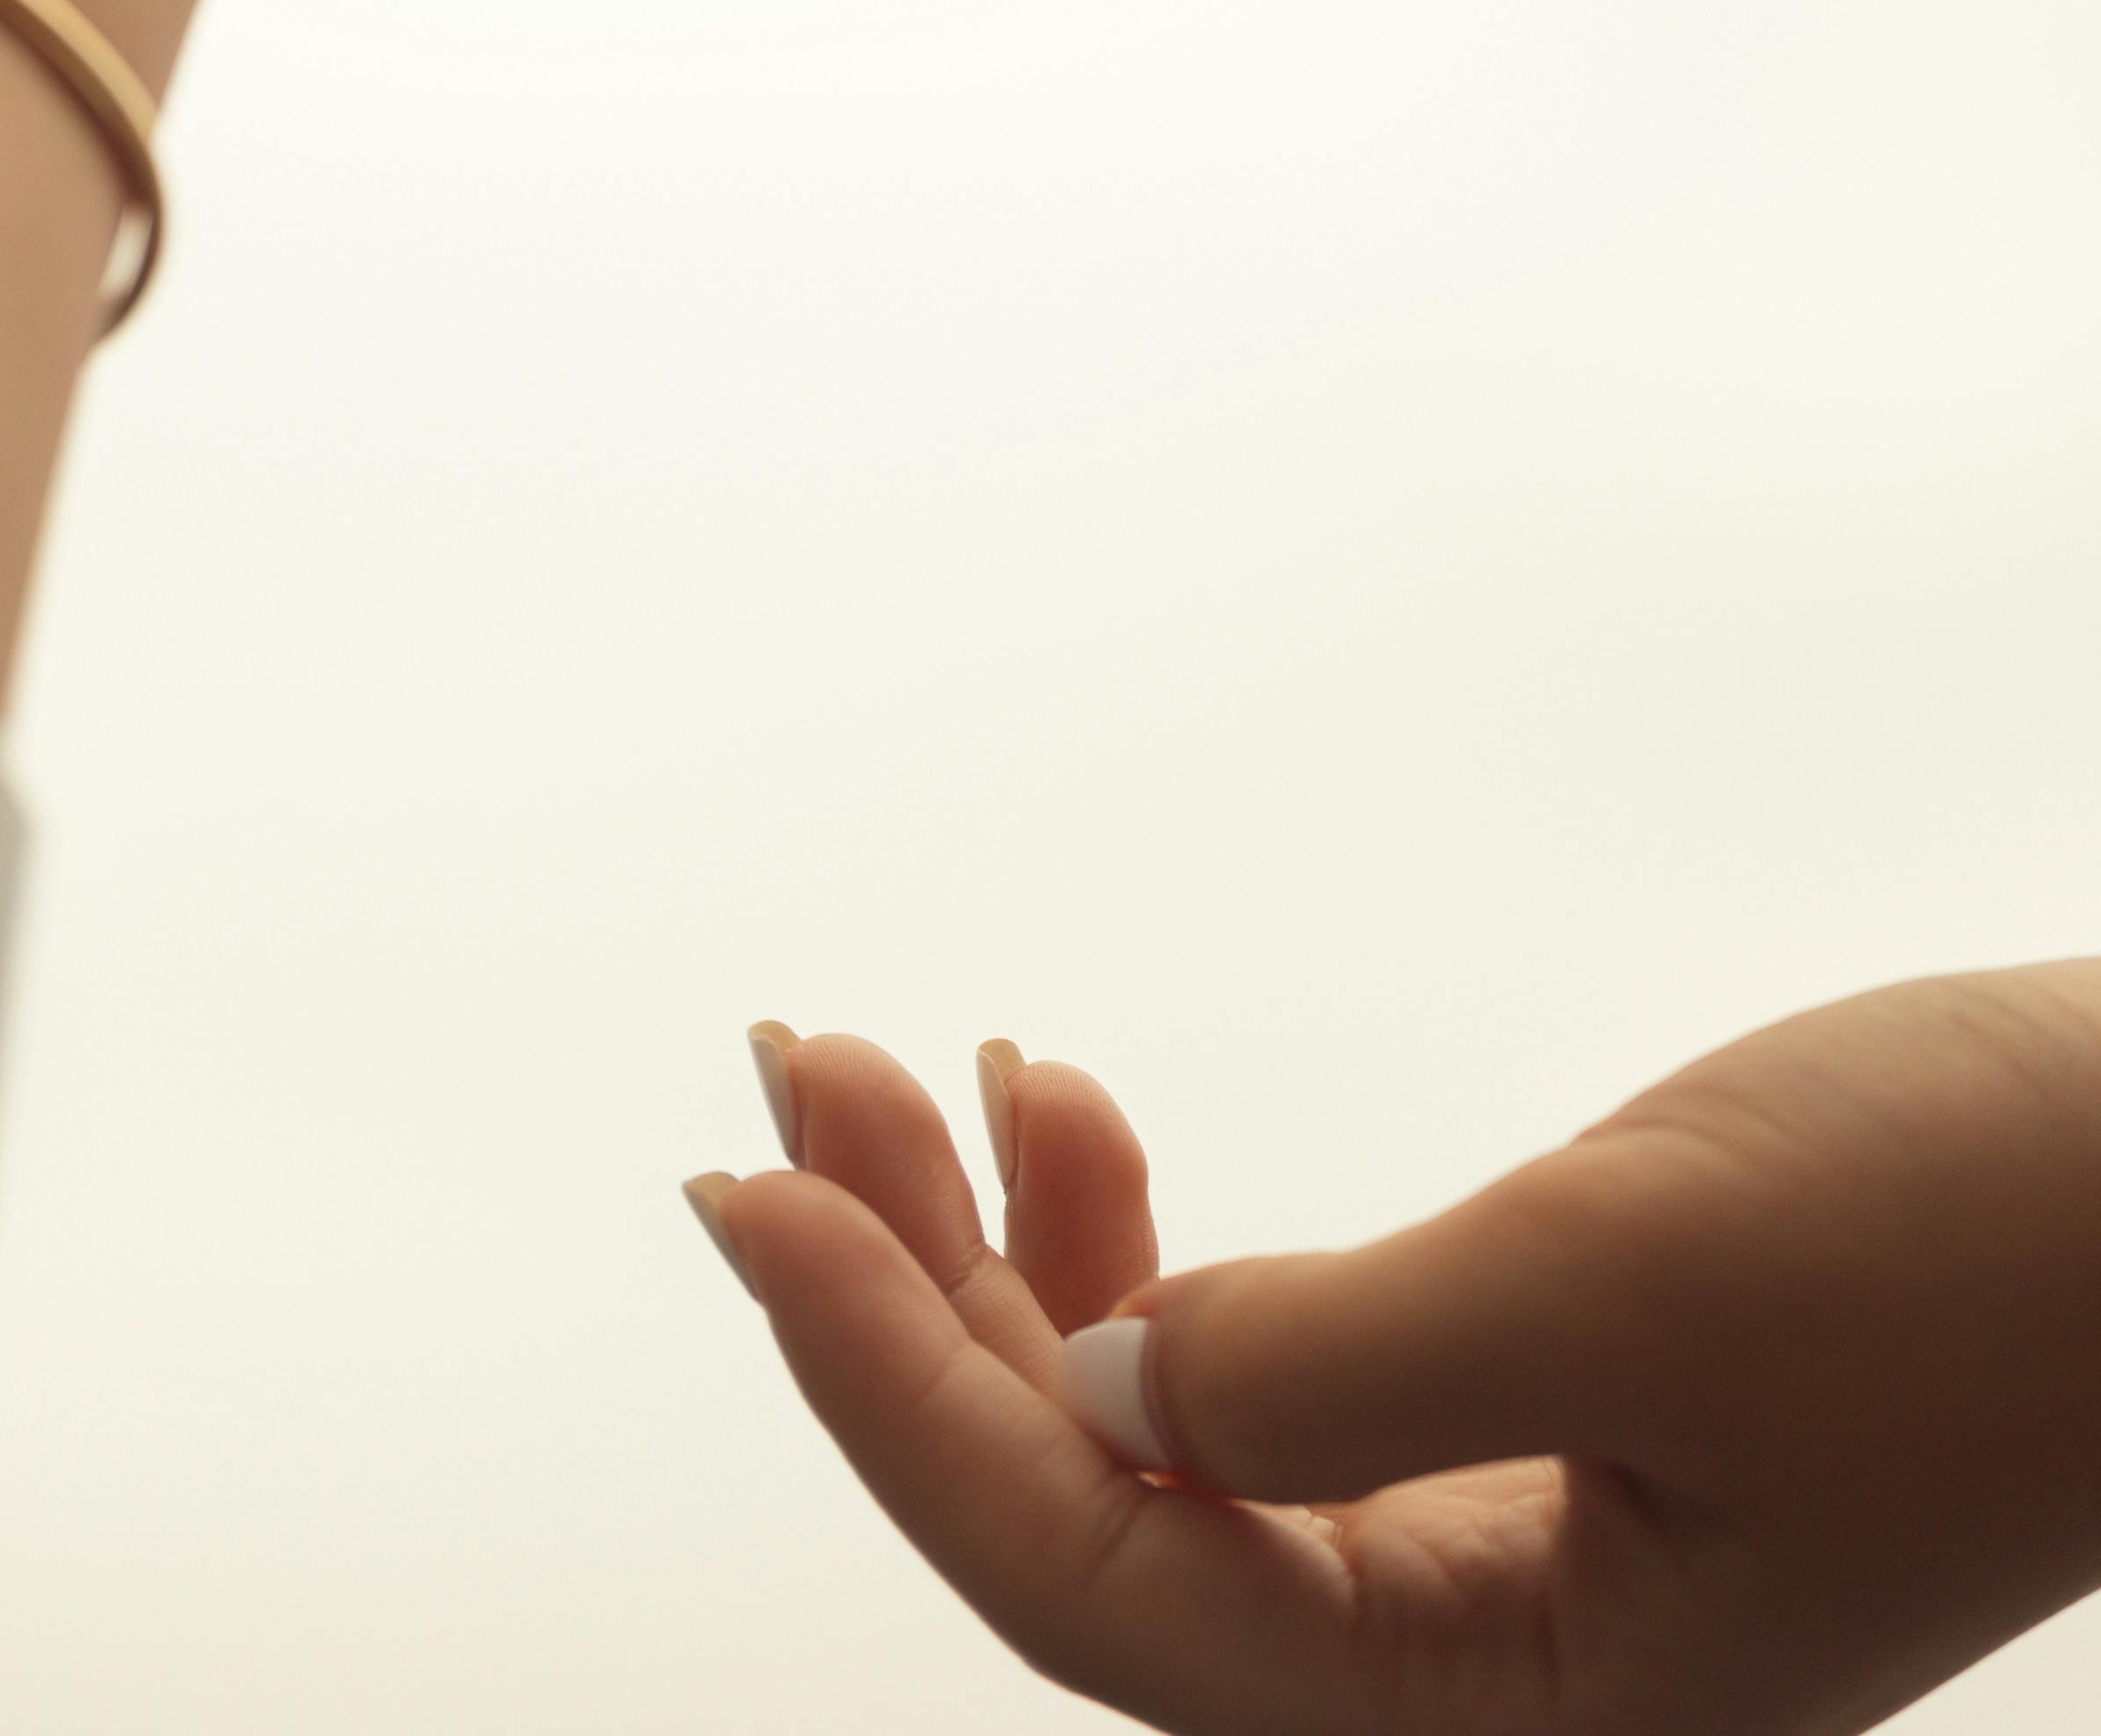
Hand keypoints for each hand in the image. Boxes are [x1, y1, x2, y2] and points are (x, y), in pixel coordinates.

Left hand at [689, 966, 2100, 1729]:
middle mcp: (1487, 1685)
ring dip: (1002, 1251)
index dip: (898, 1396)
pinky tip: (1070, 1114)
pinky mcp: (1522, 1436)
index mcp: (1519, 1721)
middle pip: (1096, 1514)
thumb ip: (1343, 1363)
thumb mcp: (1636, 1283)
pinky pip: (1258, 1376)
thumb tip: (1108, 1381)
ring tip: (885, 1065)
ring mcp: (1496, 1560)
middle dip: (911, 1301)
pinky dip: (1141, 1240)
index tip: (757, 1201)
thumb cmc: (1986, 1243)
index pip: (1108, 1591)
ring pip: (1155, 1430)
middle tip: (785, 1090)